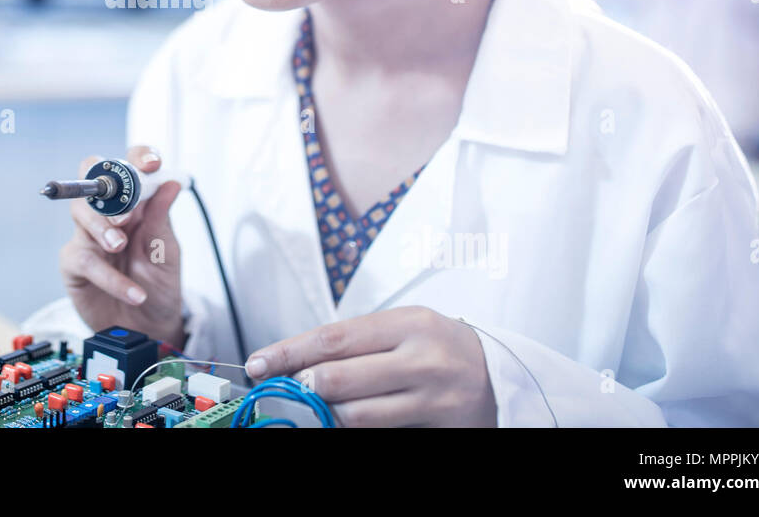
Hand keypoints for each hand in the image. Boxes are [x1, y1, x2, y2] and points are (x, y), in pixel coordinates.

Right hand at [58, 144, 185, 346]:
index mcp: (135, 202)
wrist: (150, 327)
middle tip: (126, 213)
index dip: (137, 158)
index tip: (151, 164)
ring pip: (81, 212)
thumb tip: (171, 183)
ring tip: (121, 246)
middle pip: (92, 177)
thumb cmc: (159, 284)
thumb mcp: (168, 251)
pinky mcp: (75, 263)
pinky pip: (85, 259)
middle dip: (107, 188)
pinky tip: (133, 291)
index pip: (129, 166)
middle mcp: (108, 213)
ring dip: (102, 227)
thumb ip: (163, 219)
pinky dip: (110, 277)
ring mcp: (88, 235)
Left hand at [244, 306, 496, 426]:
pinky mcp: (442, 428)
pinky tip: (341, 423)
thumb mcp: (404, 329)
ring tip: (311, 409)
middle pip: (339, 378)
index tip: (258, 363)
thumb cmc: (440, 346)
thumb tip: (297, 362)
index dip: (288, 352)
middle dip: (300, 387)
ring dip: (323, 415)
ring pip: (355, 415)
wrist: (500, 373)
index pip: (333, 338)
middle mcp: (422, 359)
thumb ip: (358, 343)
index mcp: (408, 323)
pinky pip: (383, 434)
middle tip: (278, 390)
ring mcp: (433, 398)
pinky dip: (354, 430)